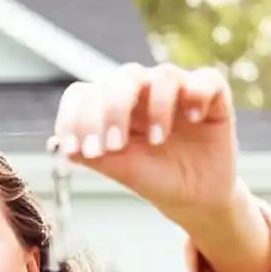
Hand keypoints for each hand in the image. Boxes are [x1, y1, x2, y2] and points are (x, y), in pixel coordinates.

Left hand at [51, 63, 239, 226]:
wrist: (193, 197)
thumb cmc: (151, 177)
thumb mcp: (119, 169)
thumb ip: (92, 154)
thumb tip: (59, 143)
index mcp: (110, 105)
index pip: (85, 93)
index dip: (75, 116)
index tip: (75, 149)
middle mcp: (141, 92)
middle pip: (122, 78)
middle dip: (112, 111)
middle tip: (113, 146)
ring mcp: (176, 91)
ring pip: (162, 74)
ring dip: (156, 107)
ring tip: (156, 141)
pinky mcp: (212, 97)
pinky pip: (206, 79)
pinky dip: (196, 94)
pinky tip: (193, 118)